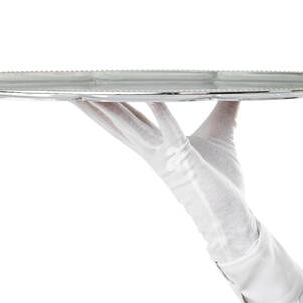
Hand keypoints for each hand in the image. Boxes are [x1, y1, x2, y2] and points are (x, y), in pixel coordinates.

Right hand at [72, 99, 260, 263]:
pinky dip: (163, 114)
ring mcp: (166, 158)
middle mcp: (154, 152)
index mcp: (157, 146)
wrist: (232, 217)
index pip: (125, 120)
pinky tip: (154, 96)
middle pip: (117, 123)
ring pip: (132, 127)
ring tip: (91, 88)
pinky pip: (171, 133)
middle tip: (67, 86)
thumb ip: (225, 107)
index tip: (83, 88)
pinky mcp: (185, 161)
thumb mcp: (221, 135)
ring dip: (112, 108)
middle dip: (92, 105)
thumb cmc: (222, 181)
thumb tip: (235, 84)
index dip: (103, 105)